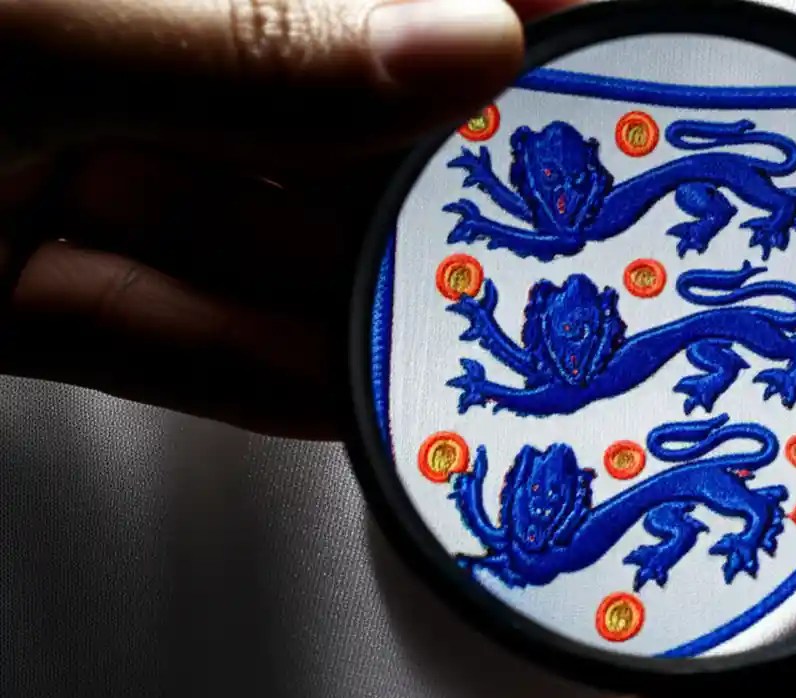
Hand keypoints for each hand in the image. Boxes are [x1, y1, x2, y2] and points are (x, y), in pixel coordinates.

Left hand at [0, 0, 581, 439]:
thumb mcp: (45, 29)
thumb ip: (258, 45)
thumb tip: (462, 39)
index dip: (465, 13)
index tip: (569, 43)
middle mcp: (103, 59)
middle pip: (298, 120)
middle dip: (414, 176)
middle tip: (534, 221)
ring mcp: (38, 168)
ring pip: (231, 237)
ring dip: (341, 292)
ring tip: (456, 325)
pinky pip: (147, 330)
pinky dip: (243, 366)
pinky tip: (338, 388)